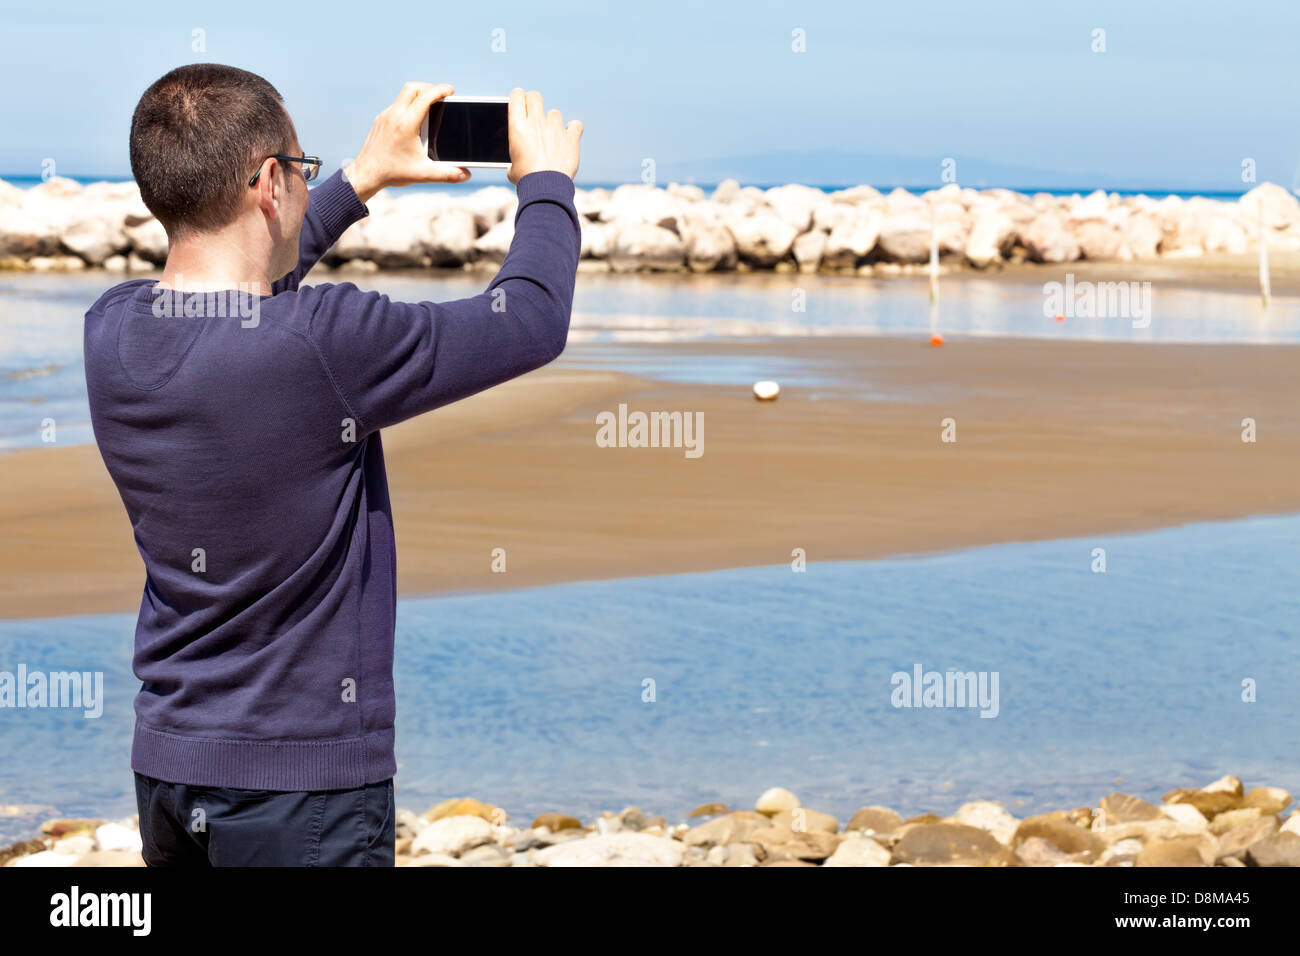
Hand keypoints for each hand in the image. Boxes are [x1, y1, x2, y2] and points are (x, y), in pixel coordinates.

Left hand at [344, 82, 469, 202]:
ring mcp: (385, 116)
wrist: (365, 174)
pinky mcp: (380, 120)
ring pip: (403, 96)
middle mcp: (394, 115)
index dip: (440, 90)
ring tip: (430, 109)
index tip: (450, 90)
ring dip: (418, 97)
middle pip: (413, 87)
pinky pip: (396, 106)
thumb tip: (466, 175)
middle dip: (428, 88)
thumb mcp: (423, 174)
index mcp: (406, 124)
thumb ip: (447, 174)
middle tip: (440, 96)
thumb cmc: (393, 173)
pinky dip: (408, 107)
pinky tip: (414, 122)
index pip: (425, 97)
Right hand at [507, 89, 581, 184]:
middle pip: (535, 96)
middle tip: (535, 117)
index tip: (520, 105)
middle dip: (534, 103)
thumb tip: (515, 164)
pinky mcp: (571, 138)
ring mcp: (555, 129)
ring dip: (553, 122)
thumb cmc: (526, 180)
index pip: (516, 95)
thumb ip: (516, 156)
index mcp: (517, 127)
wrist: (545, 189)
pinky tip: (569, 138)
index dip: (518, 98)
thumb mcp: (512, 167)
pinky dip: (573, 130)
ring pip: (554, 113)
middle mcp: (536, 123)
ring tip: (552, 138)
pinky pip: (576, 125)